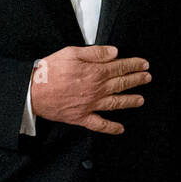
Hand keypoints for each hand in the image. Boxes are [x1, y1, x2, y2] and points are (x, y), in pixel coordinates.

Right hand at [30, 44, 150, 133]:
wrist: (33, 92)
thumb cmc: (49, 72)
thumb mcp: (71, 53)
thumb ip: (94, 53)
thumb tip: (113, 53)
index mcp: (95, 72)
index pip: (120, 67)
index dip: (134, 65)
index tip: (143, 64)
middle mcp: (96, 90)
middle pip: (121, 84)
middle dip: (136, 80)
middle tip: (147, 78)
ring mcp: (90, 105)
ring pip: (116, 103)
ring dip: (130, 101)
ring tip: (140, 100)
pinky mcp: (81, 118)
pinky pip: (100, 125)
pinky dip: (112, 128)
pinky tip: (120, 129)